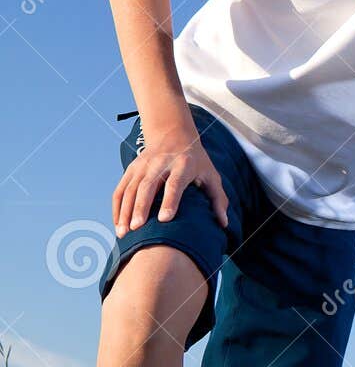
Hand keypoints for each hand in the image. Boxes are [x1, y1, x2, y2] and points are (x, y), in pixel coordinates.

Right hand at [113, 118, 228, 237]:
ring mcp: (142, 165)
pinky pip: (120, 189)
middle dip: (141, 207)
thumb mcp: (211, 175)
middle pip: (147, 186)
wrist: (173, 133)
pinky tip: (118, 225)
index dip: (170, 201)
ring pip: (130, 188)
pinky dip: (117, 208)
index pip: (175, 184)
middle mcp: (160, 163)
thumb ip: (218, 199)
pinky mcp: (131, 168)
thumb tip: (224, 224)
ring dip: (125, 211)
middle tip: (137, 228)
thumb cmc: (196, 161)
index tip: (165, 219)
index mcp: (183, 165)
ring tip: (123, 233)